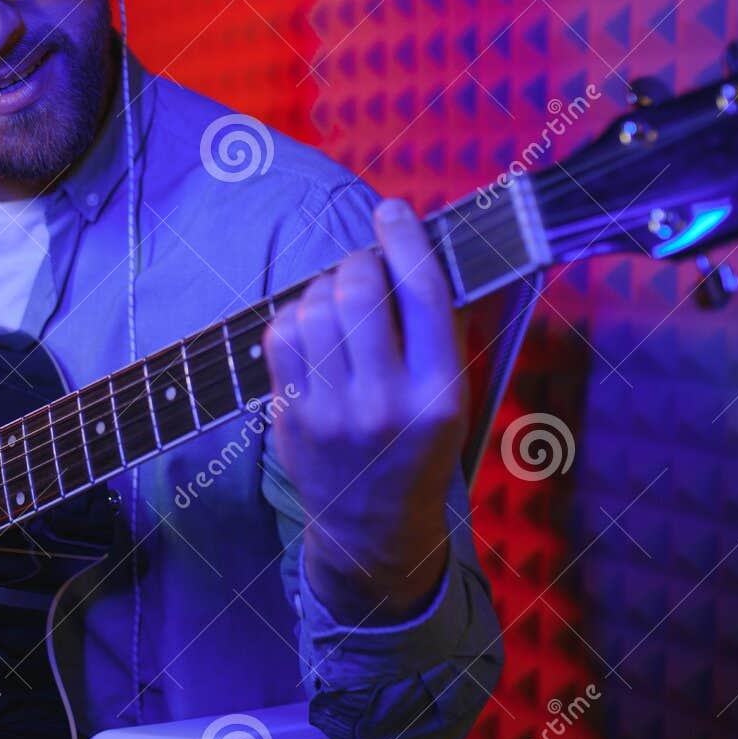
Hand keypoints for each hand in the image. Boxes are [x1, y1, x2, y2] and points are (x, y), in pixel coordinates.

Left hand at [262, 198, 466, 624]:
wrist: (373, 528)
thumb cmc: (421, 448)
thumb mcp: (455, 399)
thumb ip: (446, 328)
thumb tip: (426, 245)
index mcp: (440, 394)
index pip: (424, 292)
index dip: (406, 238)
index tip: (393, 209)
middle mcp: (385, 401)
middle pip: (360, 289)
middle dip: (360, 262)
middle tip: (365, 270)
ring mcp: (331, 410)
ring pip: (314, 306)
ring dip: (325, 287)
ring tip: (340, 304)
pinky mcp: (290, 415)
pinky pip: (282, 333)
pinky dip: (296, 314)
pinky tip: (314, 327)